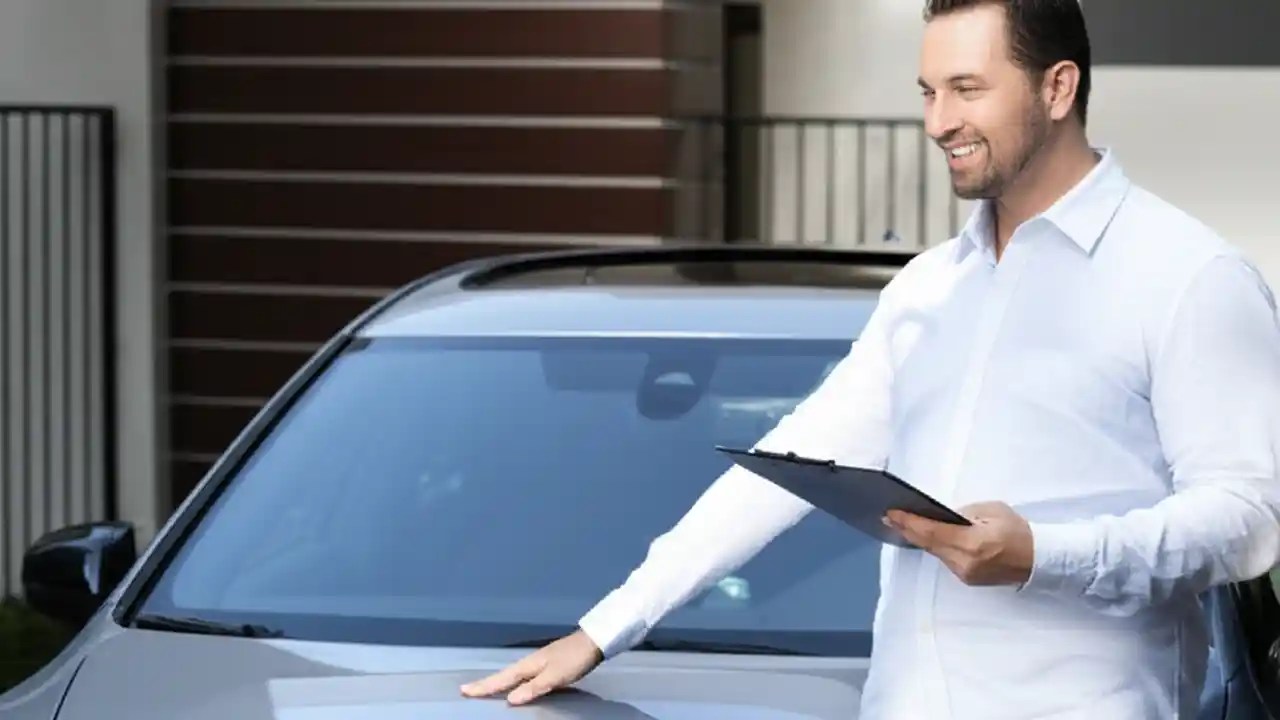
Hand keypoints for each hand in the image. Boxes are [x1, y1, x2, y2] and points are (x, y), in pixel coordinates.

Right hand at [460, 629, 603, 705]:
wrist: (594, 641)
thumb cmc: (574, 659)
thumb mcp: (555, 677)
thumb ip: (533, 688)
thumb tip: (510, 699)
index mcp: (529, 665)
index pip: (502, 679)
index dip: (484, 687)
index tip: (465, 691)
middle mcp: (530, 662)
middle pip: (504, 675)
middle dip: (486, 684)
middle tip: (468, 690)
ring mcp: (539, 661)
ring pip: (513, 674)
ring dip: (498, 681)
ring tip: (486, 689)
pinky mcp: (548, 663)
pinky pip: (523, 674)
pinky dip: (513, 679)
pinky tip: (516, 684)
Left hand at [883, 501, 1033, 585]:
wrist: (1039, 560)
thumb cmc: (1018, 532)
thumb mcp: (992, 511)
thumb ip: (963, 513)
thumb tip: (942, 516)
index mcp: (973, 543)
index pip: (932, 532)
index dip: (909, 523)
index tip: (891, 513)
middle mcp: (965, 562)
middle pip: (928, 544)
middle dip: (907, 529)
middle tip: (888, 517)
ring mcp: (965, 574)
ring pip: (935, 552)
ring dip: (919, 538)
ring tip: (901, 523)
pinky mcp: (967, 579)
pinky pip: (945, 559)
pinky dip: (934, 547)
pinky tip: (926, 537)